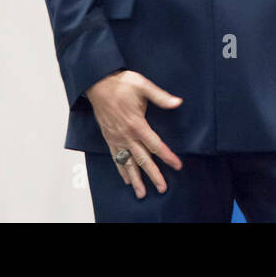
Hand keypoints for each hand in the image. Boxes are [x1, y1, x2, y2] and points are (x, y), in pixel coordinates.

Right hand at [86, 69, 182, 197]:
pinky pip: (116, 158)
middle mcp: (126, 135)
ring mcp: (116, 138)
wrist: (98, 83)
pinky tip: (126, 179)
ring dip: (136, 179)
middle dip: (153, 175)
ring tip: (142, 193)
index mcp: (137, 124)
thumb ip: (160, 96)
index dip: (167, 156)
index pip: (155, 145)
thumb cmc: (121, 84)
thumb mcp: (142, 85)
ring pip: (128, 163)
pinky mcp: (109, 138)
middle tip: (162, 188)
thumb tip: (177, 102)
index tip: (177, 166)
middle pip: (143, 159)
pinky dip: (121, 170)